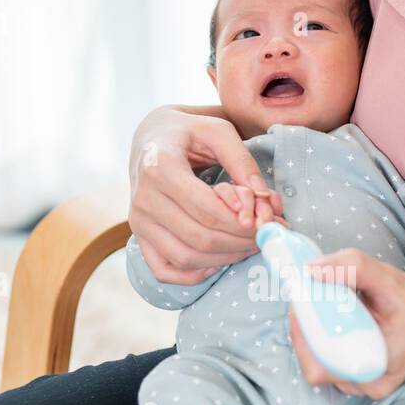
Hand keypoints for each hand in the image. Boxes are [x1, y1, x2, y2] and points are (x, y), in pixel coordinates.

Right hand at [128, 106, 285, 283]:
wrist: (150, 138)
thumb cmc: (188, 132)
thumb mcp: (218, 131)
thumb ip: (243, 161)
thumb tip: (263, 199)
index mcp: (159, 167)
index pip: (205, 209)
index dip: (239, 222)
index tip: (267, 222)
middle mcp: (142, 198)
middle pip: (198, 237)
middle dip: (239, 242)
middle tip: (267, 236)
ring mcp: (137, 221)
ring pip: (185, 257)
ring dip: (224, 259)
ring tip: (249, 246)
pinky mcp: (139, 237)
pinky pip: (164, 270)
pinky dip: (194, 274)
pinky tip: (218, 260)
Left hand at [289, 248, 404, 400]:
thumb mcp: (392, 280)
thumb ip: (354, 268)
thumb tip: (312, 270)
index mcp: (379, 369)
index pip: (321, 365)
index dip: (303, 332)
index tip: (303, 298)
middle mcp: (366, 386)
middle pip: (314, 362)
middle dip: (304, 327)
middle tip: (309, 295)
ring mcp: (359, 387)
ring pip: (316, 361)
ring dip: (311, 331)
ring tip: (325, 304)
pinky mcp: (353, 380)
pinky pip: (324, 360)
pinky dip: (320, 337)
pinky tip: (333, 318)